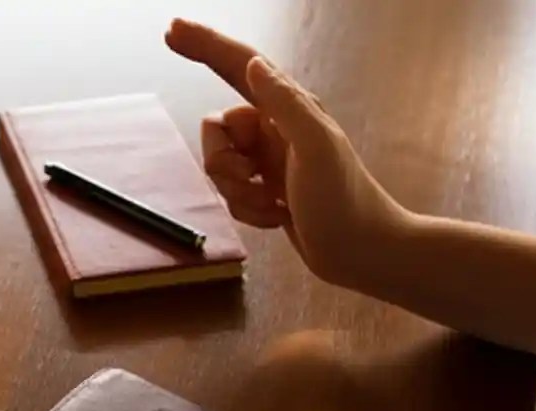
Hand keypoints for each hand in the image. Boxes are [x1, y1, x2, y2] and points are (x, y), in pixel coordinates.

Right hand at [164, 19, 408, 289]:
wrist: (364, 254)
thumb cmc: (346, 202)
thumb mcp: (316, 147)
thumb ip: (285, 103)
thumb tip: (253, 63)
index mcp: (288, 109)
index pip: (237, 66)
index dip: (204, 46)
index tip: (171, 30)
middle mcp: (275, 128)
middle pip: (215, 129)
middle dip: (222, 162)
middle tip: (253, 182)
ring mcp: (269, 160)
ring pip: (218, 164)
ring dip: (237, 193)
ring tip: (272, 206)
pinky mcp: (265, 190)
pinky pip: (230, 193)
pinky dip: (246, 210)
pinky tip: (277, 219)